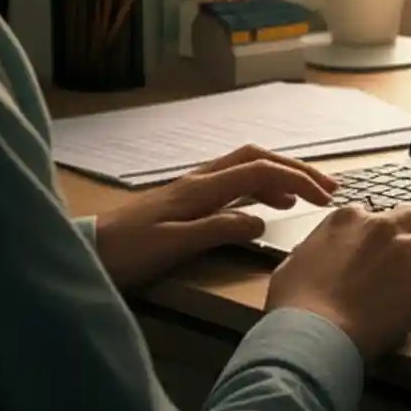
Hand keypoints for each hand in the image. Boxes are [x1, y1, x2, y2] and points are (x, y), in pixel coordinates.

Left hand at [95, 145, 336, 288]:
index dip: (297, 179)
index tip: (325, 199)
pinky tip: (265, 207)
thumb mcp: (173, 245)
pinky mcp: (185, 201)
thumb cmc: (124, 252)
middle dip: (295, 169)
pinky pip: (233, 183)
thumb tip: (260, 221)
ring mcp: (191, 189)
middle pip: (257, 159)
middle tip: (326, 189)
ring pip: (245, 168)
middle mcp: (199, 180)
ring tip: (304, 197)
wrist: (83, 252)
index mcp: (200, 188)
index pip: (261, 170)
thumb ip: (218, 230)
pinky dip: (259, 188)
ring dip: (279, 177)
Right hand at [266, 204, 410, 360]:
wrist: (312, 333)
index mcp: (346, 219)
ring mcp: (406, 251)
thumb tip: (315, 254)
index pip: (375, 213)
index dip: (383, 230)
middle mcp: (380, 226)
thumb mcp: (292, 266)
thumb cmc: (295, 307)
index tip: (385, 242)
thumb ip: (313, 251)